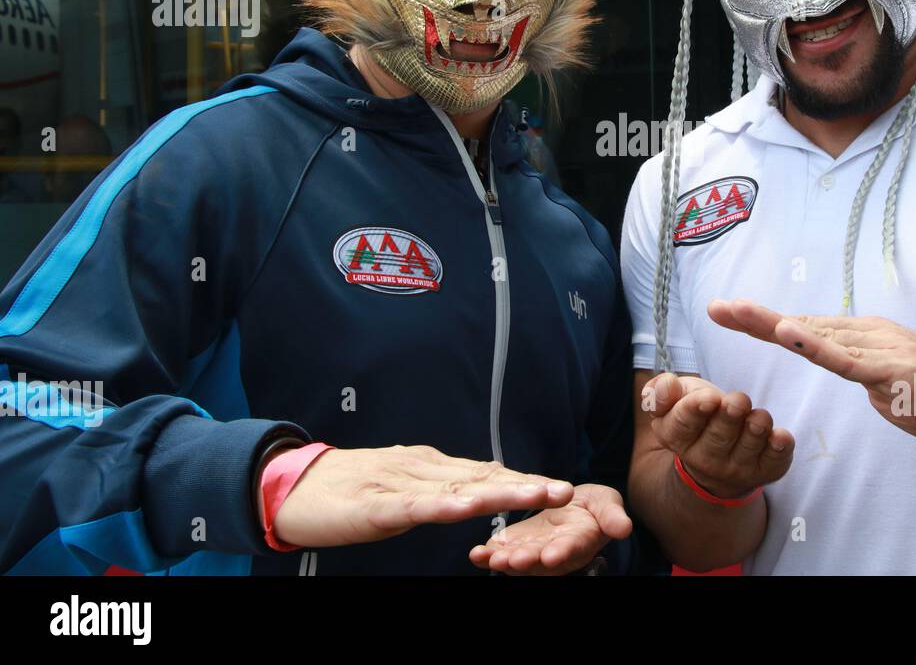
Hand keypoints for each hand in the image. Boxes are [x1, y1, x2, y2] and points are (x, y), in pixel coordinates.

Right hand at [269, 446, 575, 548]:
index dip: (524, 480)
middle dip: (526, 484)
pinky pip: (415, 507)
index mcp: (430, 467)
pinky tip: (468, 508)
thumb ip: (438, 488)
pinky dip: (444, 506)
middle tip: (565, 489)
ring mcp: (400, 486)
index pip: (486, 474)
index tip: (560, 487)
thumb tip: (478, 487)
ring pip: (458, 489)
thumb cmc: (347, 489)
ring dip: (499, 492)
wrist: (291, 486)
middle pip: (482, 478)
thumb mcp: (403, 488)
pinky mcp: (376, 506)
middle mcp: (422, 470)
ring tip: (535, 495)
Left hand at [468, 483, 632, 574]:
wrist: (571, 504)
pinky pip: (501, 554)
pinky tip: (476, 554)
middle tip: (513, 561)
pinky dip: (487, 555)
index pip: (572, 548)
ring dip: (504, 561)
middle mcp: (555, 553)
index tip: (552, 554)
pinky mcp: (515, 546)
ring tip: (490, 559)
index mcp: (580, 541)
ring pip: (519, 561)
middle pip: (541, 561)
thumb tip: (624, 528)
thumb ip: (612, 516)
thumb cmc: (592, 506)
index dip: (562, 552)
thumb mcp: (606, 503)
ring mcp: (534, 553)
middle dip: (527, 561)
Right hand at [642, 371, 793, 499]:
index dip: (696, 410)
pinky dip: (780, 449)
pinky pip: (774, 461)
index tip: (709, 399)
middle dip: (729, 418)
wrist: (716, 457)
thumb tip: (666, 385)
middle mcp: (705, 458)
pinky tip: (781, 438)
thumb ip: (662, 391)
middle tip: (738, 402)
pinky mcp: (764, 470)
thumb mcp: (675, 399)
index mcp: (677, 437)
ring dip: (755, 430)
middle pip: (718, 437)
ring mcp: (736, 468)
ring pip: (747, 448)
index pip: (683, 424)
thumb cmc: (697, 416)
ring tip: (760, 417)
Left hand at [708, 299, 915, 450]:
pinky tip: (786, 332)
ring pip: (816, 336)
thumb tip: (847, 372)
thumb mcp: (890, 379)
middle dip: (756, 318)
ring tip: (736, 312)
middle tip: (716, 308)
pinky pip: (844, 360)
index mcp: (866, 334)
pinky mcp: (889, 371)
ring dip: (772, 324)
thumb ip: (863, 371)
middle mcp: (869, 333)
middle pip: (802, 325)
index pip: (808, 326)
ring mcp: (878, 349)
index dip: (766, 321)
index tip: (729, 313)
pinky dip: (812, 344)